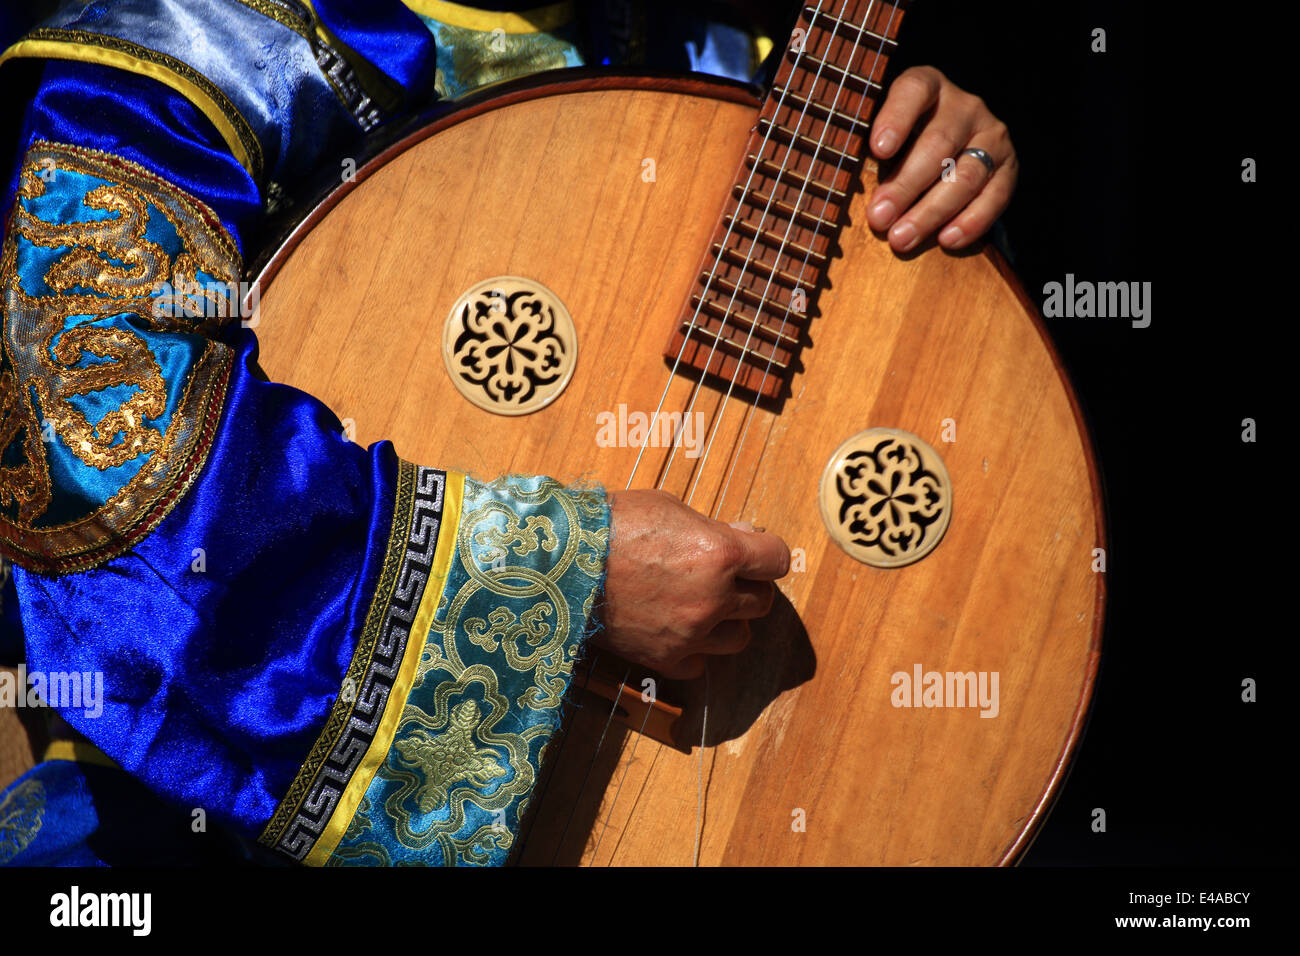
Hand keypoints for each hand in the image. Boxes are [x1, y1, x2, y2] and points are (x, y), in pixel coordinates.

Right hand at [595, 489, 789, 678]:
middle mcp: (713, 597)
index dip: (766, 554)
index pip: (777, 560)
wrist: (559, 561)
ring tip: (701, 604)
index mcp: (720, 553)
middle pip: (762, 602)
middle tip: (724, 576)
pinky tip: (676, 628)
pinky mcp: (664, 658)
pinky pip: (701, 664)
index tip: (754, 553)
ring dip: (727, 622)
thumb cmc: (613, 524)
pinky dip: (694, 649)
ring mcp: (690, 632)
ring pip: (738, 638)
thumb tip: (745, 533)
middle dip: (747, 587)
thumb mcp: (670, 509)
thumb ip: (713, 527)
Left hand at [866, 66, 1017, 252]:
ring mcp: (991, 134)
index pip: (914, 90)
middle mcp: (964, 105)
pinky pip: (995, 196)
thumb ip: (864, 152)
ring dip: (931, 212)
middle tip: (878, 218)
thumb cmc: (901, 144)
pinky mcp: (1009, 166)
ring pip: (965, 175)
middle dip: (905, 186)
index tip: (877, 149)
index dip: (896, 118)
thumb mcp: (882, 137)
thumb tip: (838, 190)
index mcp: (927, 85)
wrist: (954, 149)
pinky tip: (946, 240)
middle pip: (937, 144)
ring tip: (901, 238)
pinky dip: (971, 221)